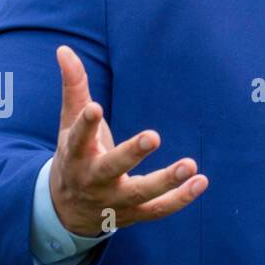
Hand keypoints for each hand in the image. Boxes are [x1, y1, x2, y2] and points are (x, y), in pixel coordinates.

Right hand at [48, 45, 207, 237]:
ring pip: (139, 194)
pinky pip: (158, 211)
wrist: (66, 211)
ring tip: (191, 165)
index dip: (85, 124)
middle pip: (111, 169)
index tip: (95, 107)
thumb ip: (74, 88)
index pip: (77, 139)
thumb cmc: (75, 155)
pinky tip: (200, 181)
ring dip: (165, 181)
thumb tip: (63, 49)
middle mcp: (94, 181)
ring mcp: (114, 201)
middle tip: (153, 136)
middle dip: (131, 154)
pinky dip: (179, 200)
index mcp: (75, 156)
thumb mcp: (68, 124)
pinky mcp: (133, 215)